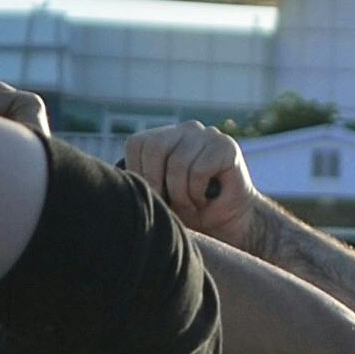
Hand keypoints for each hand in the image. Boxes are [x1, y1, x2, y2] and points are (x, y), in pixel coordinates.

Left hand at [123, 119, 257, 244]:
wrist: (231, 224)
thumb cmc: (192, 211)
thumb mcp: (159, 196)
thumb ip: (143, 182)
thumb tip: (123, 184)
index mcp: (165, 137)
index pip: (137, 144)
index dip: (140, 174)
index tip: (155, 196)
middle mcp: (186, 129)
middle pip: (154, 147)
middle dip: (157, 184)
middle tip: (170, 205)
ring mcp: (207, 135)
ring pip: (177, 163)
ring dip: (181, 195)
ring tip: (192, 205)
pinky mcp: (226, 146)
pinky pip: (199, 170)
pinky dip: (198, 193)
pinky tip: (206, 200)